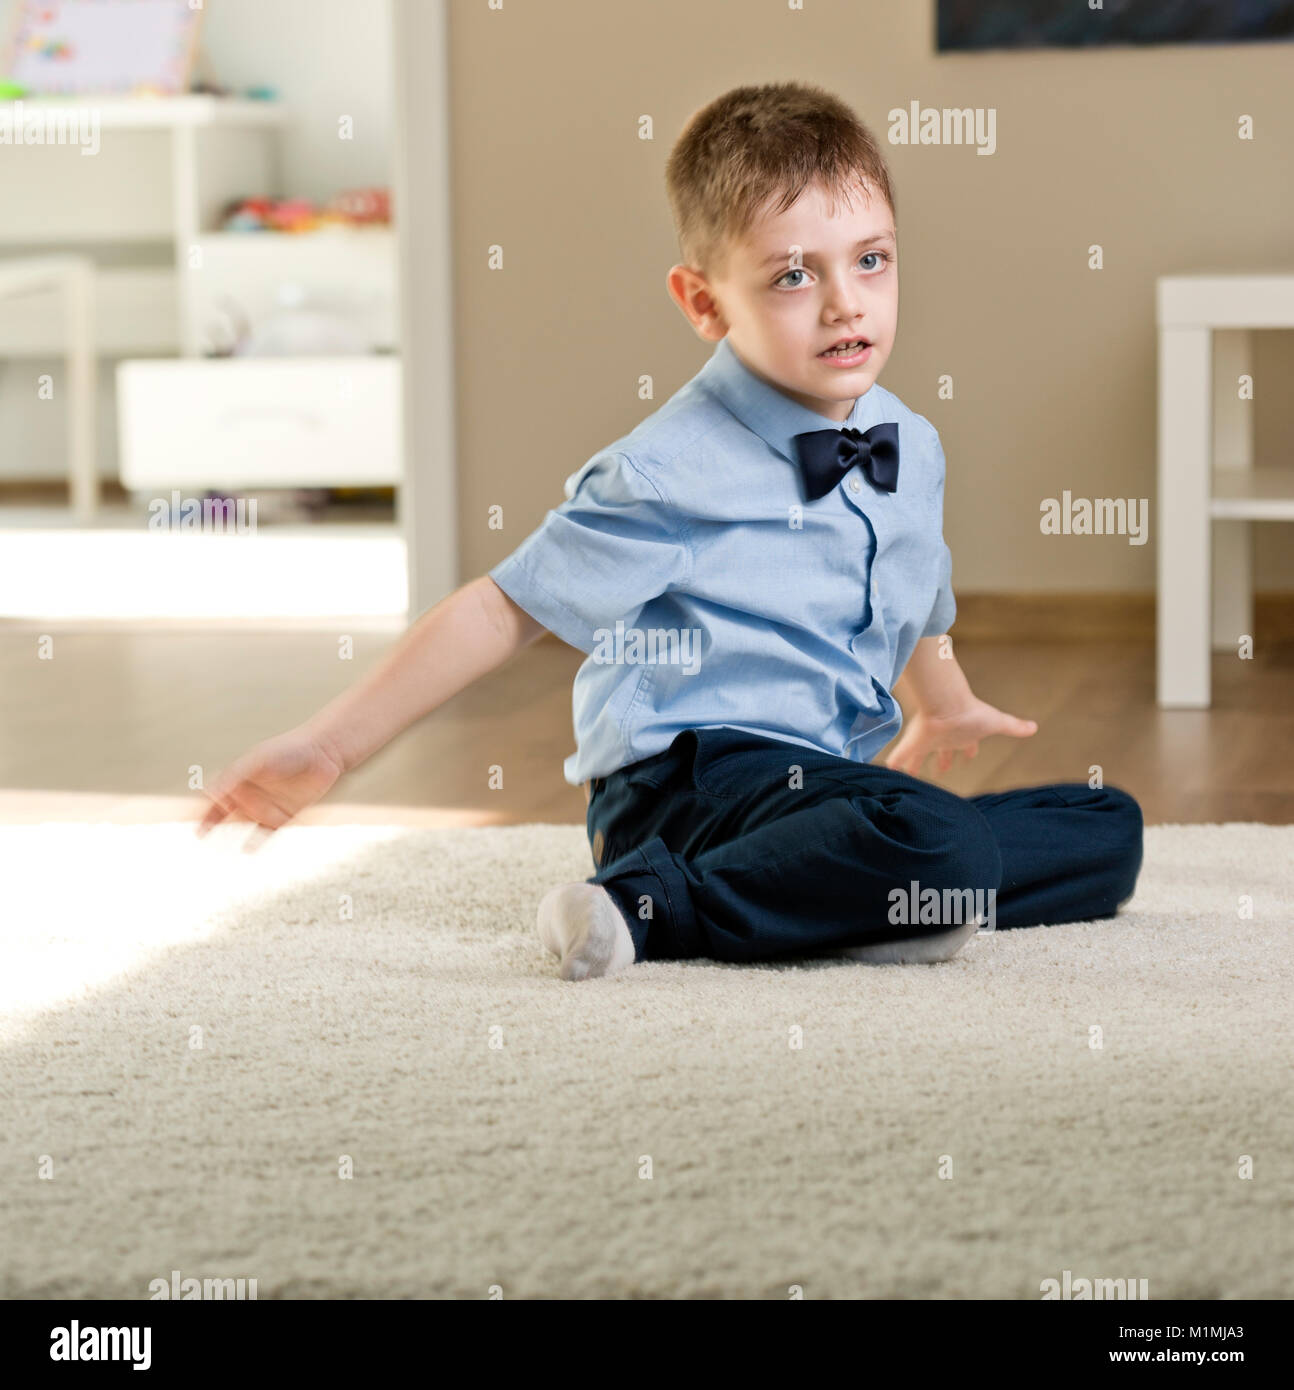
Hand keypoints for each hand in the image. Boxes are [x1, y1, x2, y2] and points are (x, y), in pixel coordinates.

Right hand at [195, 728, 344, 849]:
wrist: (323, 754)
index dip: (201, 809)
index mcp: (239, 777)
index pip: (214, 796)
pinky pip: (265, 832)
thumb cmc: (288, 750)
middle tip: (198, 836)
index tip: (194, 820)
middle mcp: (249, 793)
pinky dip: (255, 842)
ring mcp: (265, 805)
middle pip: (224, 813)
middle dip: (209, 823)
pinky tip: (247, 849)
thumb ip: (235, 776)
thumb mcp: (259, 761)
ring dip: (229, 835)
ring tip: (218, 849)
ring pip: (242, 824)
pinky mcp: (284, 815)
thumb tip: (210, 793)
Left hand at [884, 697, 1036, 778]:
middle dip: (941, 760)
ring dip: (913, 765)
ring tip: (907, 776)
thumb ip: (1015, 727)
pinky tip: (887, 772)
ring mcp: (927, 740)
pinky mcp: (913, 741)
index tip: (967, 757)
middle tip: (940, 770)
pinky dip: (894, 763)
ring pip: (918, 756)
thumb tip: (1035, 727)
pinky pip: (900, 756)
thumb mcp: (998, 723)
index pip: (966, 745)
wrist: (950, 704)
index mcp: (963, 734)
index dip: (967, 751)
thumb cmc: (973, 713)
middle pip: (942, 752)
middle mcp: (944, 738)